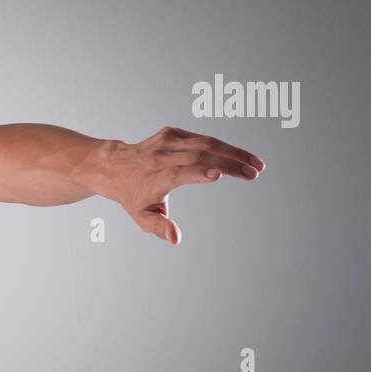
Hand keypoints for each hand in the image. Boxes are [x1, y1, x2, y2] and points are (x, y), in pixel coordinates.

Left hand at [104, 126, 264, 244]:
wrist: (114, 167)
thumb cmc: (132, 196)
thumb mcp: (141, 217)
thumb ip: (159, 227)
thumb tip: (176, 239)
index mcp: (154, 177)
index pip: (179, 172)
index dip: (198, 172)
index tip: (220, 175)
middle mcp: (161, 156)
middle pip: (200, 155)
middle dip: (230, 163)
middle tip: (255, 173)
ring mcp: (167, 141)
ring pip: (205, 142)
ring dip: (234, 152)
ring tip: (256, 164)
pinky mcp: (172, 132)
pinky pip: (202, 138)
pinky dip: (223, 146)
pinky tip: (240, 156)